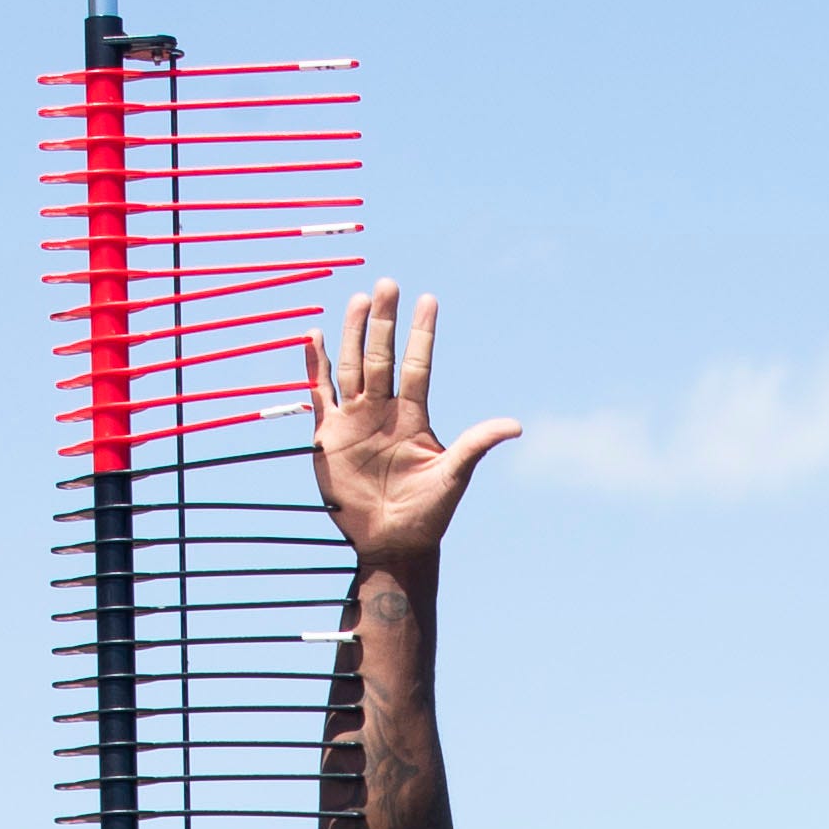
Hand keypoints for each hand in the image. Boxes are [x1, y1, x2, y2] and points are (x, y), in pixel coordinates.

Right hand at [310, 282, 519, 565]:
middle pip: (381, 357)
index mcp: (414, 416)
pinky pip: (319, 394)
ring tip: (359, 300)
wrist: (392, 544)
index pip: (418, 366)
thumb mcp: (454, 478)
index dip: (423, 334)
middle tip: (388, 284)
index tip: (428, 299)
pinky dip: (314, 367)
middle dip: (383, 322)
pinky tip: (313, 337)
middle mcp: (383, 410)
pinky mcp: (328, 436)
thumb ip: (476, 445)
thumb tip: (516, 426)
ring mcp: (355, 420)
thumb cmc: (427, 515)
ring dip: (353, 334)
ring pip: (352, 367)